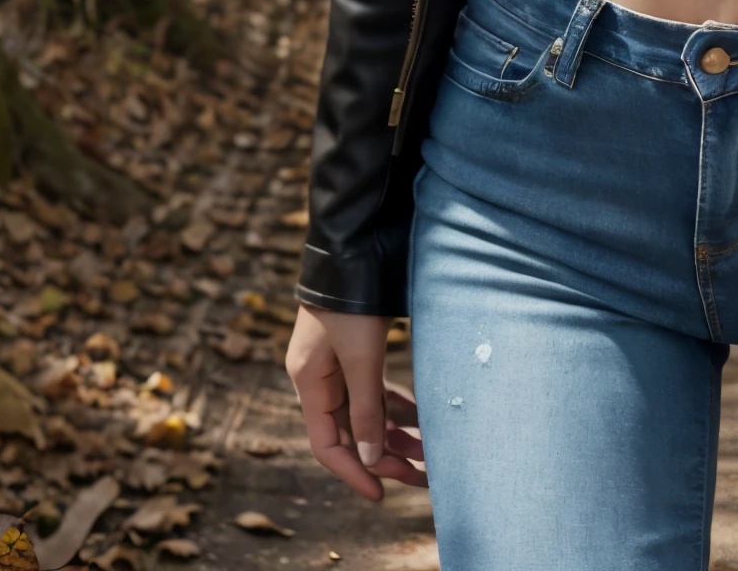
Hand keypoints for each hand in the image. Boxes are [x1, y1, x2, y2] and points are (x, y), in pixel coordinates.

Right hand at [285, 305, 427, 498]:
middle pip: (349, 431)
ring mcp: (338, 362)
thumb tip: (370, 459)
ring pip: (365, 411)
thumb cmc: (353, 301)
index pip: (326, 444)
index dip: (352, 471)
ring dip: (394, 432)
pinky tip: (420, 417)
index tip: (381, 492)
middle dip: (384, 455)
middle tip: (420, 477)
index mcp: (309, 382)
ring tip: (429, 452)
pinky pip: (374, 389)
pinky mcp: (356, 348)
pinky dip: (395, 405)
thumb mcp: (361, 357)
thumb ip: (364, 409)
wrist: (356, 245)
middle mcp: (320, 377)